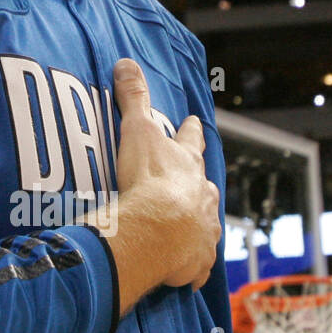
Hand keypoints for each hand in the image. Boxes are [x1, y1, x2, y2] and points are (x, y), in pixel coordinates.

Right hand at [110, 57, 220, 296]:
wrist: (159, 230)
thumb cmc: (149, 179)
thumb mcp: (138, 131)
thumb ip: (132, 97)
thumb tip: (126, 62)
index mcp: (188, 165)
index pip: (190, 141)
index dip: (189, 131)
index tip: (193, 123)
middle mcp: (203, 196)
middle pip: (204, 184)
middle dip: (197, 183)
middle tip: (189, 182)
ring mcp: (203, 230)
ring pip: (205, 223)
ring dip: (196, 223)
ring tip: (185, 228)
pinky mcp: (196, 261)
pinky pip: (196, 264)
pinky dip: (190, 264)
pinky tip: (184, 270)